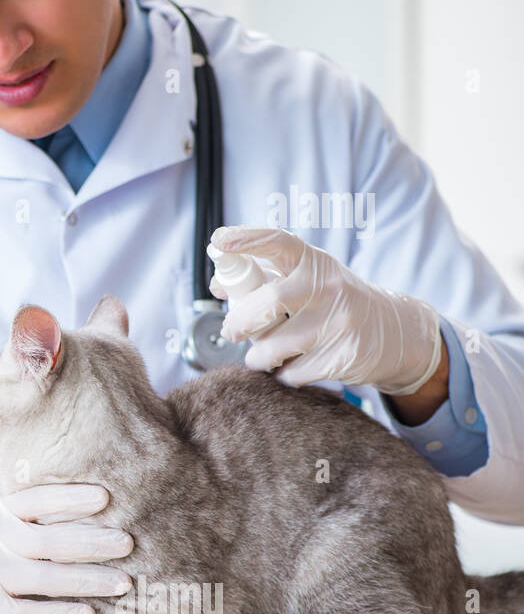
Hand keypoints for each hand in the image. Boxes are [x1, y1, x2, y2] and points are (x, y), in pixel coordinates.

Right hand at [0, 483, 134, 613]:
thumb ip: (27, 516)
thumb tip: (87, 511)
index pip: (37, 501)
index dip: (70, 498)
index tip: (105, 497)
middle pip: (47, 540)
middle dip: (91, 542)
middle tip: (128, 543)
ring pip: (43, 578)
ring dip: (86, 580)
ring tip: (123, 581)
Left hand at [209, 226, 442, 395]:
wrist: (395, 333)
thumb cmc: (334, 302)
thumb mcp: (309, 280)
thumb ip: (265, 278)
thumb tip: (218, 285)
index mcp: (315, 264)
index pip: (280, 242)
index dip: (248, 239)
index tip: (219, 240)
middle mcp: (329, 288)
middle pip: (268, 302)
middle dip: (239, 322)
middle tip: (231, 331)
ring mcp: (338, 323)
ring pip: (272, 348)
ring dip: (257, 356)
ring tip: (263, 354)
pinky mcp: (341, 357)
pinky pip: (290, 373)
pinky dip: (282, 373)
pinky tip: (293, 365)